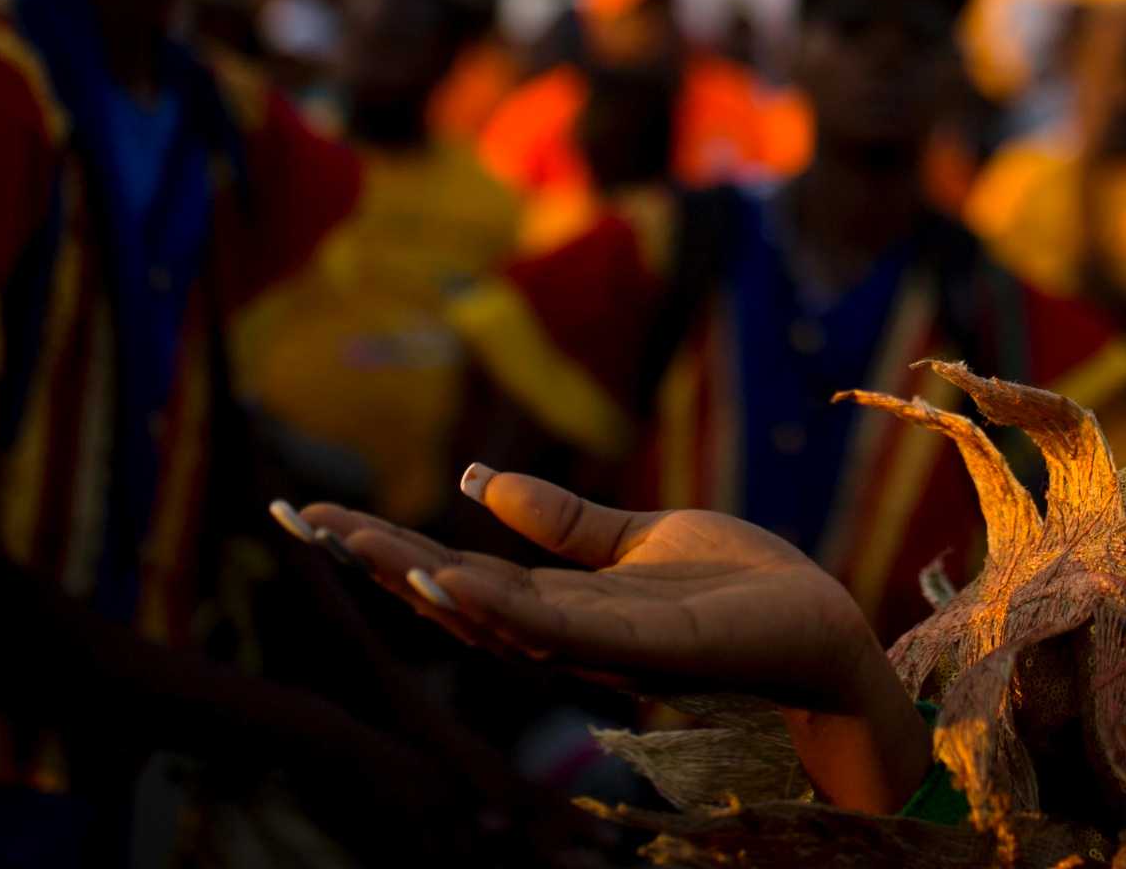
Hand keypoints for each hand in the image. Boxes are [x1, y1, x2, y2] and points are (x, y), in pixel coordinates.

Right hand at [281, 469, 931, 811]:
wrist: (823, 627)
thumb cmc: (741, 589)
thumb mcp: (642, 537)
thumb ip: (565, 522)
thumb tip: (478, 479)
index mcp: (562, 603)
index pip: (457, 568)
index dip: (385, 544)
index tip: (314, 511)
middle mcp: (566, 633)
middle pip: (454, 595)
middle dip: (376, 561)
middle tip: (301, 523)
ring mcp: (602, 645)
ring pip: (493, 615)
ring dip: (422, 581)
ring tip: (358, 546)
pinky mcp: (648, 645)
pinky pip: (561, 627)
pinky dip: (501, 606)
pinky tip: (450, 580)